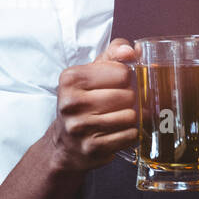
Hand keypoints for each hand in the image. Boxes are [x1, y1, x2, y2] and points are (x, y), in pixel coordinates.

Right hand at [46, 37, 138, 172]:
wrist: (65, 144)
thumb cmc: (83, 103)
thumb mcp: (91, 73)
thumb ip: (113, 55)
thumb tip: (132, 51)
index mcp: (71, 78)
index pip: (122, 72)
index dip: (126, 78)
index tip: (117, 84)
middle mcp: (72, 102)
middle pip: (128, 95)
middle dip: (130, 99)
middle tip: (119, 103)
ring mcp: (81, 127)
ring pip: (131, 116)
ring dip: (131, 117)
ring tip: (118, 117)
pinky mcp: (92, 147)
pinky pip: (130, 135)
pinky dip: (129, 133)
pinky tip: (116, 131)